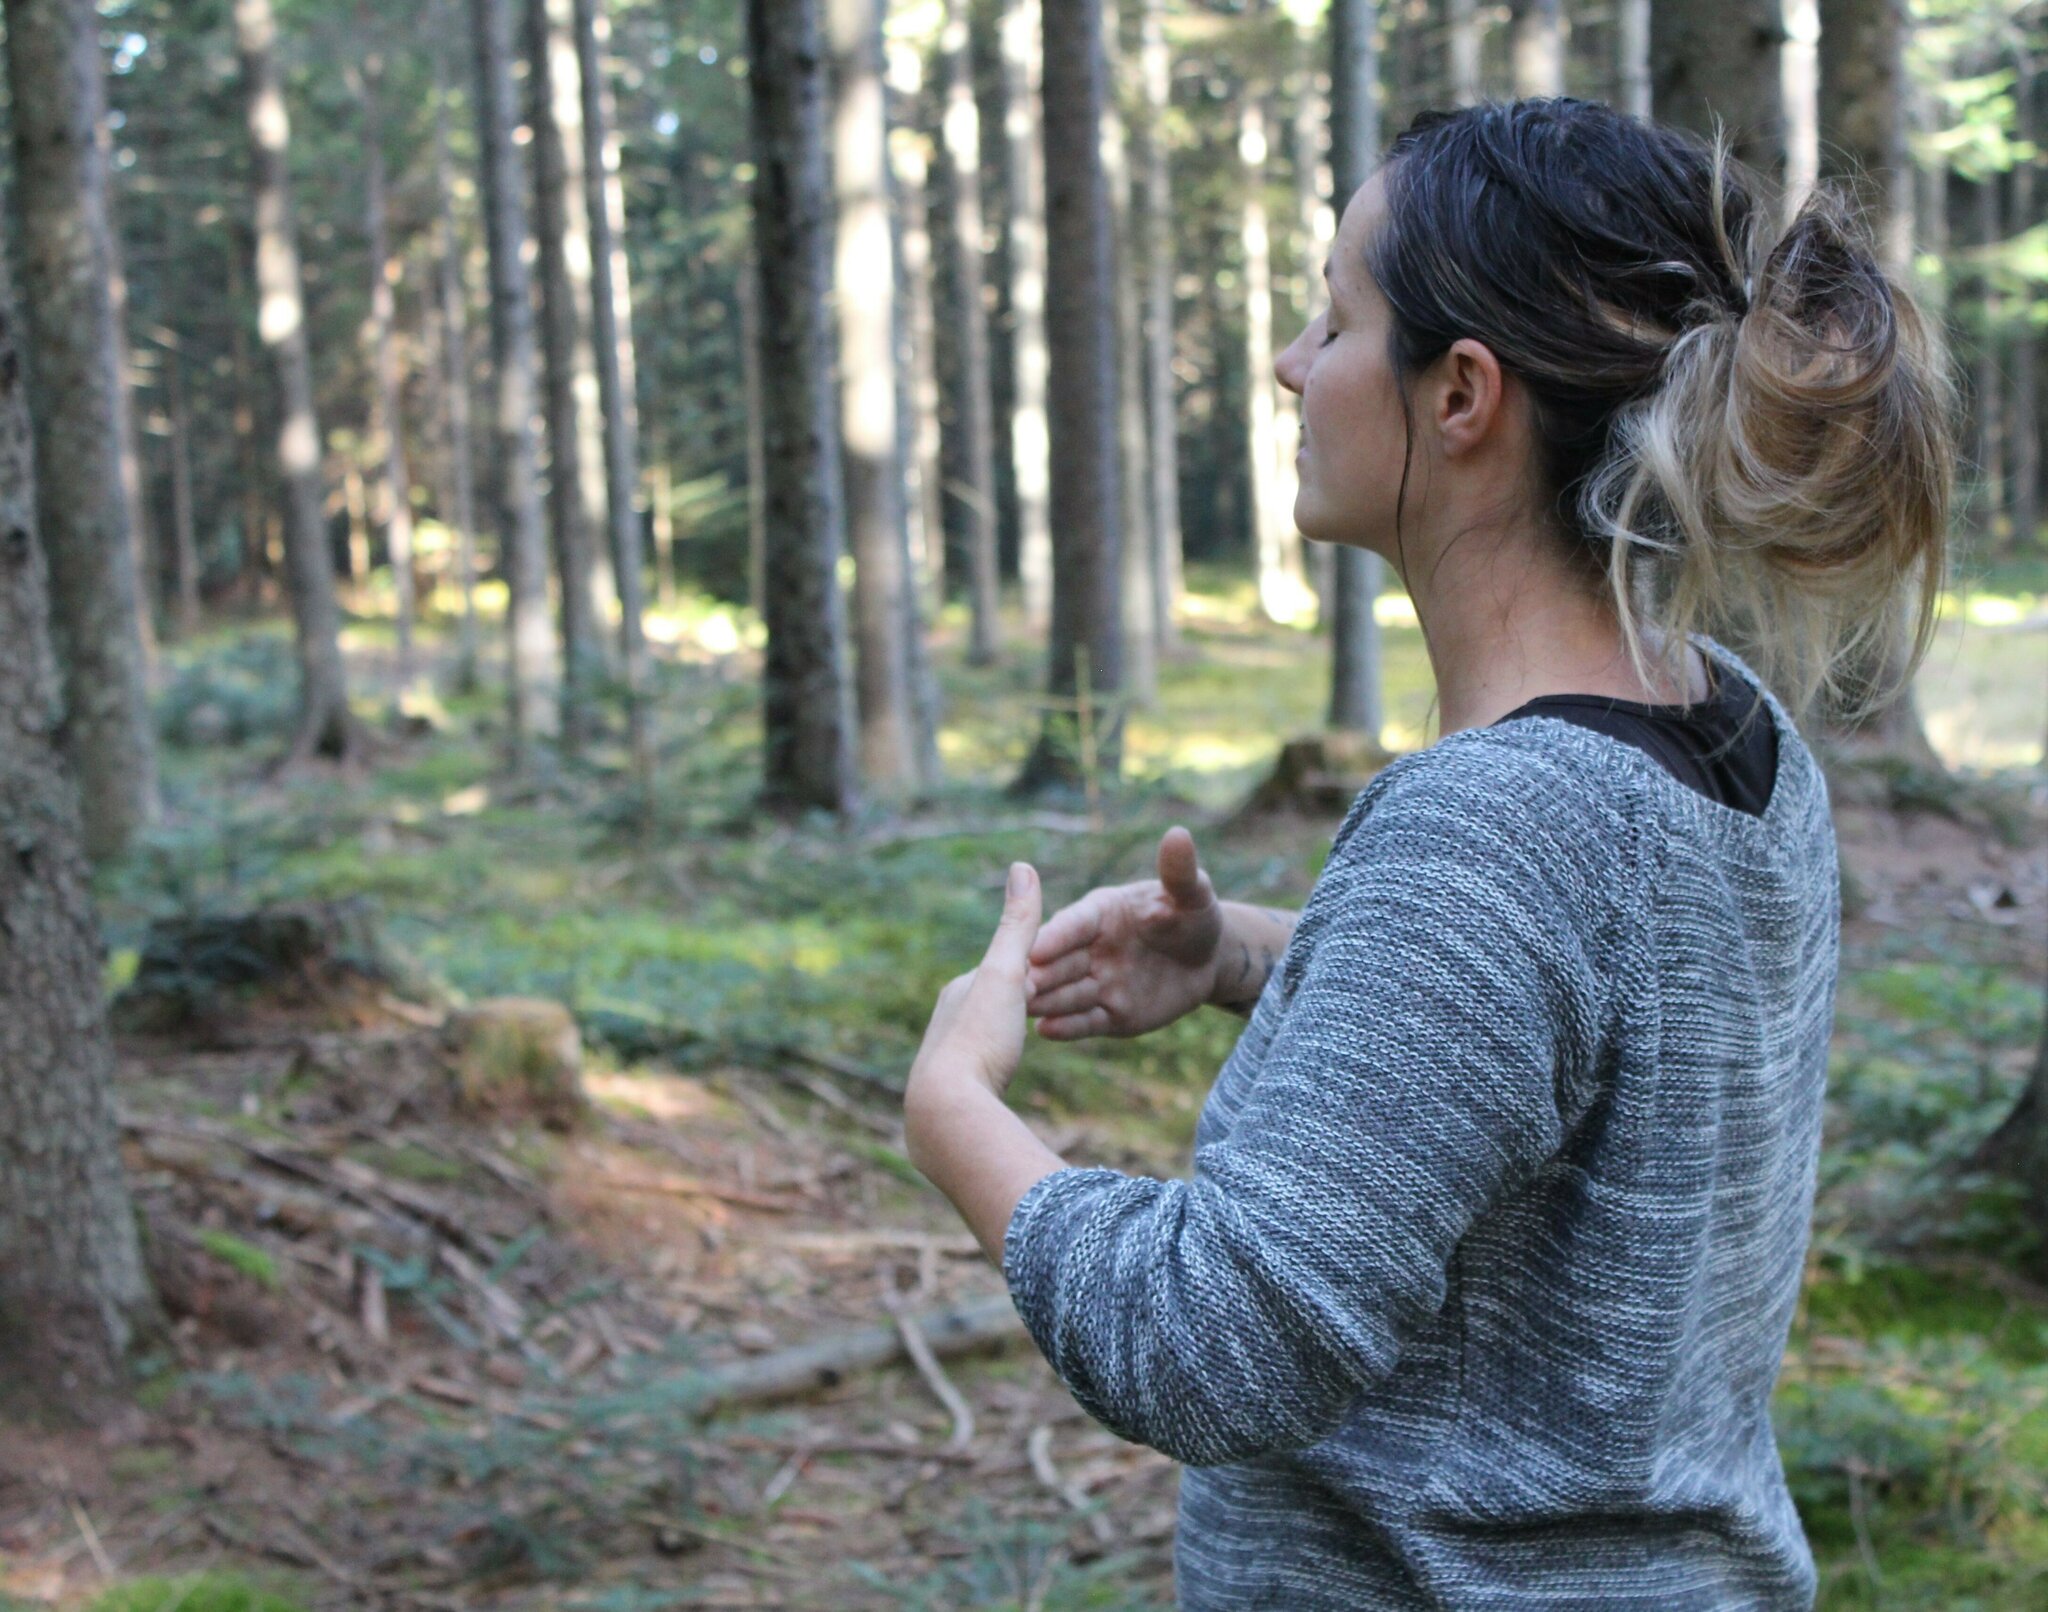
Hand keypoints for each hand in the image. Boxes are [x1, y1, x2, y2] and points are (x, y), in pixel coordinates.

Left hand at [907, 861, 1043, 1105]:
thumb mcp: (1006, 974)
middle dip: (1018, 1000)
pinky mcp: (955, 1094)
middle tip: (1052, 1000)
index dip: (1033, 964)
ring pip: (985, 1038)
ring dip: (1004, 1037)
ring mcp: (948, 1057)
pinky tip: (1001, 1079)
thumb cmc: (980, 1038)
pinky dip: (997, 1066)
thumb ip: (1018, 925)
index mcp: (961, 990)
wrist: (946, 1111)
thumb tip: (1023, 865)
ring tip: (1025, 1041)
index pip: (1002, 967)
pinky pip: (983, 1071)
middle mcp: (946, 1019)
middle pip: (992, 1002)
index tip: (1057, 960)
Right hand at [1024, 826, 1222, 1039]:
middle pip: (1060, 962)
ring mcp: (1099, 983)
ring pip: (1066, 993)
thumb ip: (1179, 871)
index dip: (1057, 935)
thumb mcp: (1192, 893)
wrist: (1208, 959)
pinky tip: (1045, 1030)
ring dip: (1044, 1001)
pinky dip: (1067, 1027)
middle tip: (1014, 985)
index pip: (1075, 923)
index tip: (1034, 946)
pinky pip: (1086, 1021)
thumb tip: (1178, 833)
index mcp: (1101, 913)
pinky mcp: (1111, 1015)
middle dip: (1038, 973)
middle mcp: (1091, 949)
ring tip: (1022, 1010)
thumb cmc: (1194, 916)